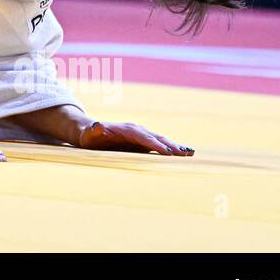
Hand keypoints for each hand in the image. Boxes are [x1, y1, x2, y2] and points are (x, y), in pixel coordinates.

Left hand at [78, 120, 194, 155]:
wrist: (90, 131)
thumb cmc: (90, 136)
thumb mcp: (90, 134)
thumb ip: (95, 130)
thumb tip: (98, 125)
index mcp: (126, 129)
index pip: (142, 137)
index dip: (154, 144)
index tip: (165, 151)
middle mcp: (136, 130)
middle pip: (155, 137)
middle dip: (170, 145)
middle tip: (184, 154)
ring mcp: (141, 135)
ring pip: (160, 140)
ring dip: (174, 146)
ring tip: (190, 153)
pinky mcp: (142, 142)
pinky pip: (159, 144)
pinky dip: (171, 148)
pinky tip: (184, 154)